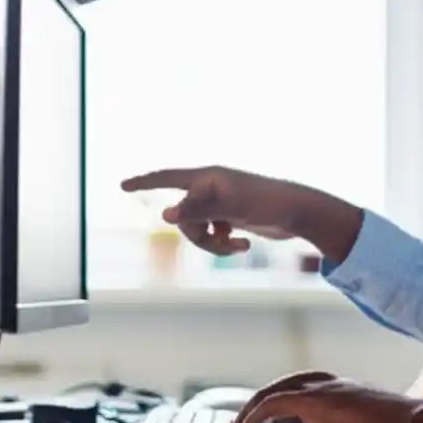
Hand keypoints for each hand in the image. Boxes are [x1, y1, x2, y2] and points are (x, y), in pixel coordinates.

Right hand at [120, 166, 363, 260]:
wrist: (298, 213)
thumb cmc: (266, 202)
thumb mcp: (229, 206)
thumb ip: (197, 210)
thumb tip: (166, 217)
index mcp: (207, 178)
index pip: (168, 178)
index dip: (145, 182)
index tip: (123, 185)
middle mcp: (212, 189)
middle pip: (183, 217)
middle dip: (196, 235)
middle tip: (220, 240)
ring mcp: (222, 205)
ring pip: (198, 231)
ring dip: (213, 244)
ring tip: (237, 245)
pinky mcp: (233, 218)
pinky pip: (214, 236)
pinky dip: (225, 244)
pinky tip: (244, 245)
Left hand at [230, 371, 422, 422]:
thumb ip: (346, 421)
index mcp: (349, 388)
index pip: (308, 383)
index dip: (285, 396)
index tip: (269, 416)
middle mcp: (337, 383)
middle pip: (290, 382)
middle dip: (264, 400)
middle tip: (244, 421)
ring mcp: (329, 389)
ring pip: (279, 389)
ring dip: (255, 407)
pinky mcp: (323, 401)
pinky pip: (278, 402)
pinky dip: (257, 414)